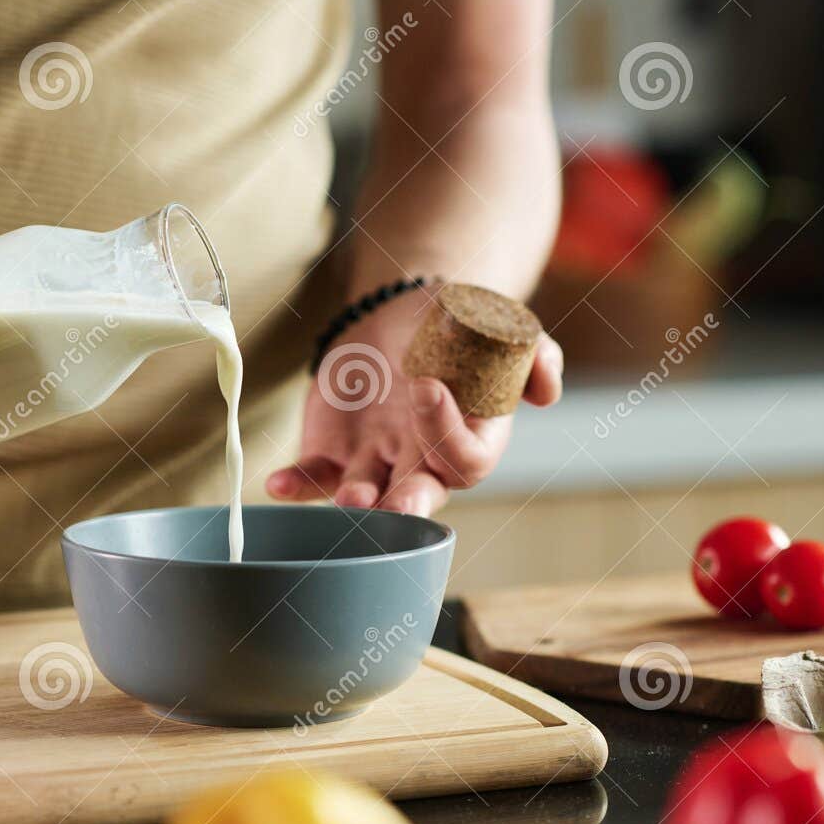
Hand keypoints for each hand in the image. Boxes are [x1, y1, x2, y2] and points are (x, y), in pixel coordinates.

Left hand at [265, 287, 561, 515]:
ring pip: (368, 497)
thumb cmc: (460, 329)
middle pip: (419, 497)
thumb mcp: (502, 329)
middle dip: (407, 506)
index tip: (425, 386)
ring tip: (347, 499)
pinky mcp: (334, 455)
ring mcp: (377, 465)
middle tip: (393, 507)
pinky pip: (316, 478)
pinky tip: (277, 485)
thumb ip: (533, 355)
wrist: (403, 316)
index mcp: (470, 439)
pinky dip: (298, 485)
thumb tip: (547, 391)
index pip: (466, 459)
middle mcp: (424, 463)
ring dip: (355, 502)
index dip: (448, 431)